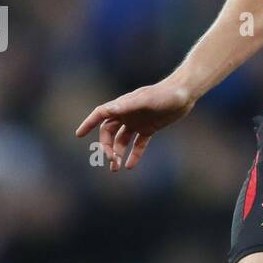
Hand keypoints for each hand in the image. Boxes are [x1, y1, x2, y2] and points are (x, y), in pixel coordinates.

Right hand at [75, 77, 195, 170]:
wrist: (183, 94)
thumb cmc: (164, 94)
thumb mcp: (145, 99)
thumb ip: (128, 105)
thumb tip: (109, 110)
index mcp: (122, 105)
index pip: (100, 114)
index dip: (88, 123)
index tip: (78, 134)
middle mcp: (126, 114)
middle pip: (108, 132)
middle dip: (107, 146)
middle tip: (111, 160)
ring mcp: (137, 122)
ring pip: (121, 140)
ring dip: (117, 153)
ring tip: (116, 168)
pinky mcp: (149, 128)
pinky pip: (138, 144)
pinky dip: (133, 155)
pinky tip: (129, 166)